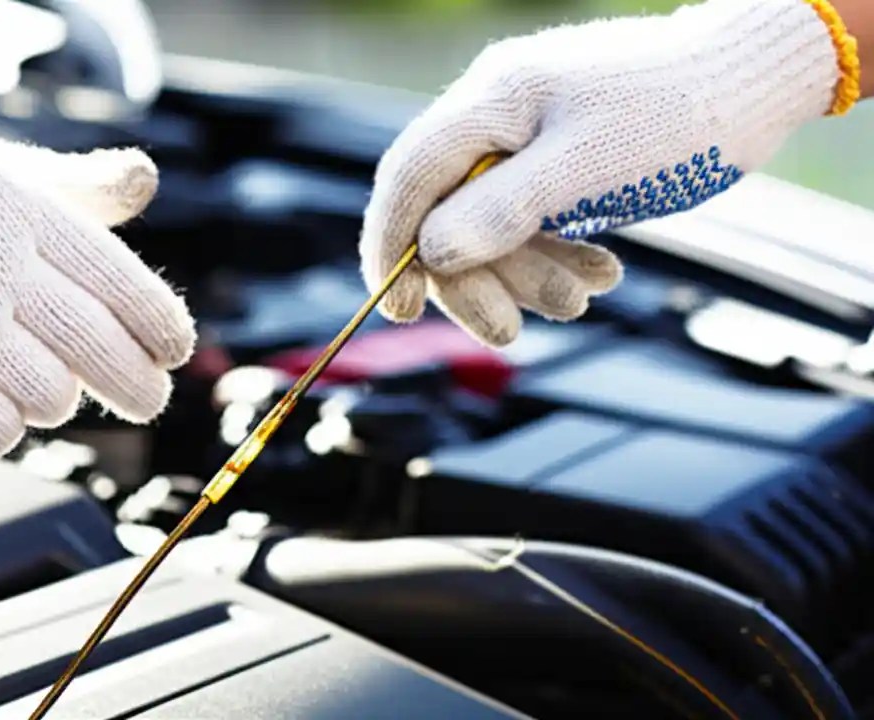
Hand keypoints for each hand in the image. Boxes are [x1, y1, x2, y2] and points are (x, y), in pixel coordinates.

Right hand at [0, 118, 195, 457]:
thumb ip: (64, 182)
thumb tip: (144, 182)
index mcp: (17, 200)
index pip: (123, 279)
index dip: (163, 328)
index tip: (174, 354)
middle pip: (101, 346)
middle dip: (137, 387)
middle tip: (146, 403)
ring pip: (51, 394)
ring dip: (46, 402)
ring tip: (21, 386)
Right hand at [361, 0, 856, 346]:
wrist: (753, 78)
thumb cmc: (678, 115)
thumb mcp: (587, 169)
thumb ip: (502, 209)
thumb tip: (432, 253)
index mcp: (490, 102)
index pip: (408, 175)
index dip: (391, 245)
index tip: (400, 310)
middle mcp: (497, 116)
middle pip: (447, 212)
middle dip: (477, 279)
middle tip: (510, 333)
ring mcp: (528, 138)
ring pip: (492, 223)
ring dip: (526, 274)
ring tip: (582, 298)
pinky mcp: (561, 159)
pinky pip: (534, 218)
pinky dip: (557, 254)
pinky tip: (600, 274)